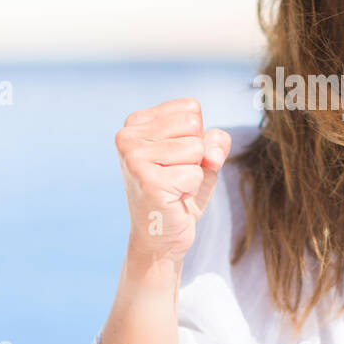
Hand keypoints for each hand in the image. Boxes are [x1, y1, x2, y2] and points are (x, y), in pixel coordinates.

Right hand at [115, 98, 230, 266]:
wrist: (161, 235)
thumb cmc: (179, 191)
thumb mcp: (202, 156)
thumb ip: (215, 140)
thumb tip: (211, 155)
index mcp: (136, 123)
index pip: (190, 108)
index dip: (196, 135)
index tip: (177, 158)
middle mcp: (128, 137)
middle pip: (193, 124)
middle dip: (196, 153)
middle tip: (176, 174)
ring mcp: (134, 159)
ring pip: (196, 148)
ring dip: (194, 172)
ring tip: (174, 186)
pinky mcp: (148, 181)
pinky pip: (195, 173)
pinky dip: (191, 188)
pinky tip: (173, 198)